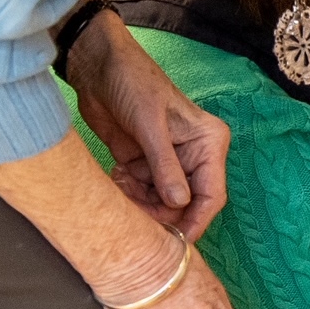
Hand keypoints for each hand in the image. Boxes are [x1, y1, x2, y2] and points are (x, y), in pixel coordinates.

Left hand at [66, 14, 231, 239]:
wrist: (97, 66)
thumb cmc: (133, 83)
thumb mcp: (150, 126)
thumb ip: (165, 167)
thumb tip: (180, 204)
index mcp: (208, 143)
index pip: (212, 194)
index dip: (197, 220)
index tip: (177, 242)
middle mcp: (194, 155)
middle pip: (186, 203)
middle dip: (162, 212)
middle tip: (134, 210)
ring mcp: (168, 161)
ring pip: (162, 202)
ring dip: (142, 202)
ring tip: (122, 184)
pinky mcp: (144, 163)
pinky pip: (143, 193)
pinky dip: (130, 193)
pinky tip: (118, 176)